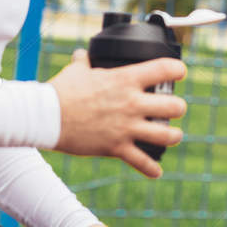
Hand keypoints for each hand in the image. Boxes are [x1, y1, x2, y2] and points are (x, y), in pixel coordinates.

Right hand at [47, 48, 187, 177]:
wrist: (47, 117)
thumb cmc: (61, 91)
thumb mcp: (77, 70)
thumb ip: (85, 62)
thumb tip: (82, 55)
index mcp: (125, 80)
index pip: (164, 69)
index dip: (177, 70)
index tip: (179, 72)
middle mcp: (132, 103)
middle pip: (175, 106)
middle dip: (178, 108)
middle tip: (174, 109)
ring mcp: (126, 127)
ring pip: (167, 135)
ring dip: (173, 136)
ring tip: (173, 135)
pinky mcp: (117, 147)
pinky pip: (142, 162)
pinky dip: (151, 169)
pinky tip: (156, 171)